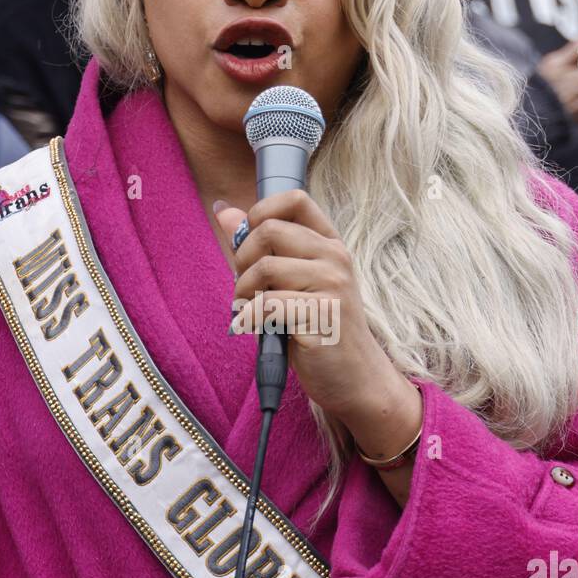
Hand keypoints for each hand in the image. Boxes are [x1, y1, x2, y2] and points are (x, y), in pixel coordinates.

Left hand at [213, 190, 422, 461]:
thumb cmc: (319, 330)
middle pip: (268, 230)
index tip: (250, 242)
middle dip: (242, 258)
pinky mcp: (323, 315)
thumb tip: (223, 209)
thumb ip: (262, 247)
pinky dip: (251, 318)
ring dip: (243, 292)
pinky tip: (258, 329)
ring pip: (264, 268)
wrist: (355, 378)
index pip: (294, 198)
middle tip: (246, 287)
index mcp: (329, 243)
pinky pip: (267, 304)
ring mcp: (332, 285)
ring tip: (252, 311)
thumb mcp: (293, 282)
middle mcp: (335, 257)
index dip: (260, 212)